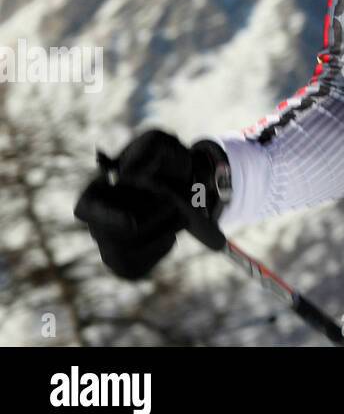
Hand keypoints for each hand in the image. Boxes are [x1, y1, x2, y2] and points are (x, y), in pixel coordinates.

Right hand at [74, 130, 228, 279]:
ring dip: (158, 236)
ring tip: (181, 216)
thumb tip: (126, 172)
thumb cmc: (166, 160)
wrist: (188, 181)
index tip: (132, 222)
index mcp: (95, 193)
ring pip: (122, 256)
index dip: (106, 219)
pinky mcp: (126, 263)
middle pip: (110, 237)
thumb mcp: (159, 143)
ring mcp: (108, 245)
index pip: (86, 211)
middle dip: (150, 221)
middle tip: (175, 202)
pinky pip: (135, 269)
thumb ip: (145, 150)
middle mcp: (96, 222)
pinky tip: (171, 232)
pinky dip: (159, 250)